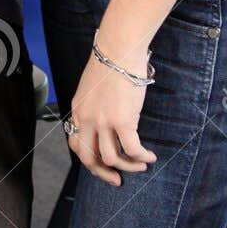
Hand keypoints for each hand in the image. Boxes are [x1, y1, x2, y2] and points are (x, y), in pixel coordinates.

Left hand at [65, 44, 156, 186]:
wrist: (118, 48)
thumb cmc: (110, 60)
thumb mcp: (93, 86)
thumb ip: (95, 104)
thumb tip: (108, 117)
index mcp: (77, 110)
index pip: (76, 143)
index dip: (88, 159)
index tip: (102, 166)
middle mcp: (86, 118)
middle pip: (89, 157)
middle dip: (103, 173)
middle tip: (117, 179)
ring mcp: (103, 121)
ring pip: (111, 157)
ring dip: (128, 166)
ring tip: (141, 165)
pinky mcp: (122, 120)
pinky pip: (132, 149)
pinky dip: (142, 157)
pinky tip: (150, 156)